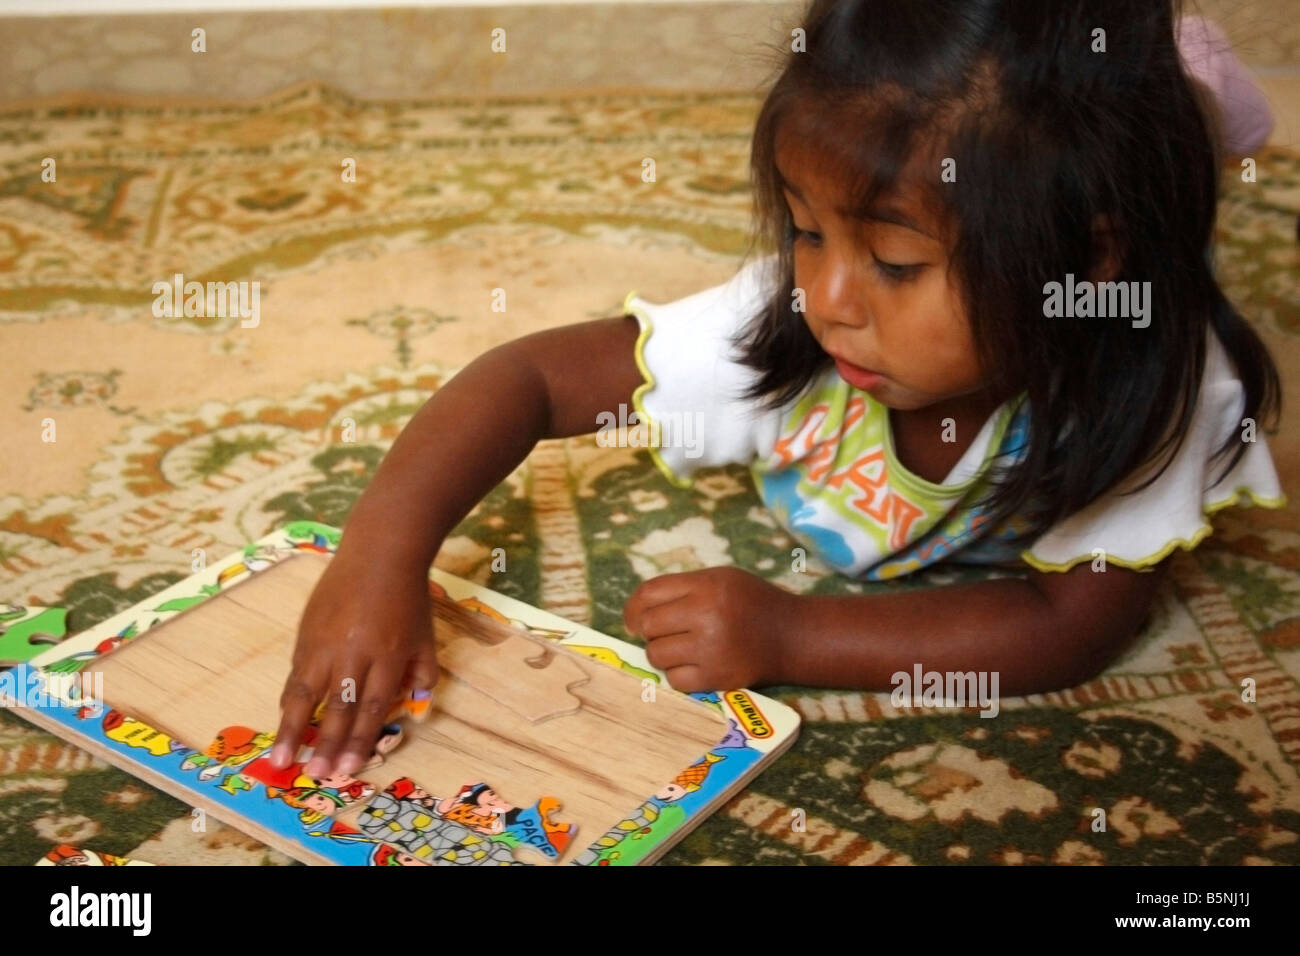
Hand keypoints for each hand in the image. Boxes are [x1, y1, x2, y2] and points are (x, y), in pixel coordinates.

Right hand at [271, 545, 437, 776]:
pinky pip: (296, 673)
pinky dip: (290, 700)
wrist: (378, 554)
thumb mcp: (425, 637)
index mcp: (386, 657)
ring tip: (282, 760)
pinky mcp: (306, 633)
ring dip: (293, 730)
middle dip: (328, 746)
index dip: (360, 741)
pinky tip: (284, 720)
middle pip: (339, 708)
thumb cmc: (407, 597)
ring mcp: (325, 643)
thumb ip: (422, 673)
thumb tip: (414, 706)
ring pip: (306, 694)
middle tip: (316, 776)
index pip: (372, 708)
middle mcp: (353, 654)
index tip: (349, 769)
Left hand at [622, 566, 793, 692]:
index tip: (632, 618)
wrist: (792, 636)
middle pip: (648, 625)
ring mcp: (711, 649)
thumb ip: (682, 589)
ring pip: (656, 654)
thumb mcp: (721, 579)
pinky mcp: (717, 678)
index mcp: (707, 586)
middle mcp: (707, 615)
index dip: (633, 607)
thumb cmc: (752, 603)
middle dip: (649, 631)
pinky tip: (694, 666)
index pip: (649, 593)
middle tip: (665, 634)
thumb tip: (636, 612)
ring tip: (682, 649)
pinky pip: (674, 680)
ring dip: (662, 653)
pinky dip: (678, 675)